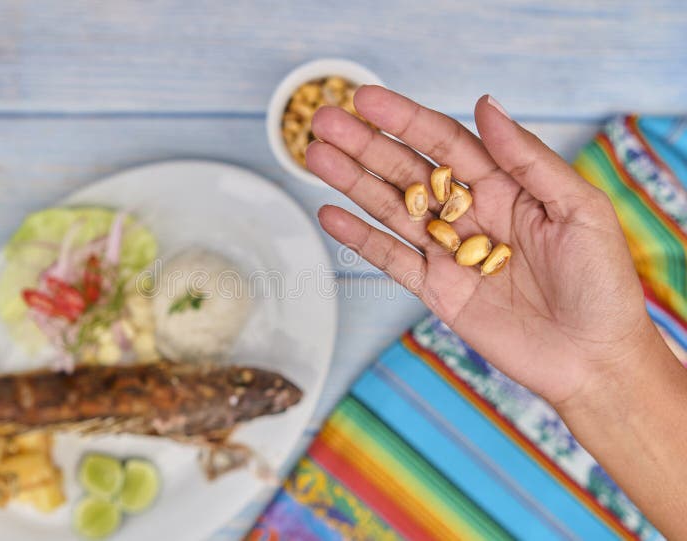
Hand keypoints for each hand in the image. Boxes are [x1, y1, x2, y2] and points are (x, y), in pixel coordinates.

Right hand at [308, 86, 659, 405]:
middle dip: (365, 145)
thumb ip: (528, 158)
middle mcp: (470, 214)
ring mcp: (449, 253)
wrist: (593, 359)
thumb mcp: (579, 209)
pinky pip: (391, 259)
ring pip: (391, 209)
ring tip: (315, 157)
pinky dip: (360, 238)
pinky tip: (331, 214)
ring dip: (353, 183)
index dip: (406, 119)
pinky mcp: (437, 291)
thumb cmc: (601, 282)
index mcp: (505, 187)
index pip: (446, 143)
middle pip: (408, 170)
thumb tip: (486, 104)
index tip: (367, 99)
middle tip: (324, 121)